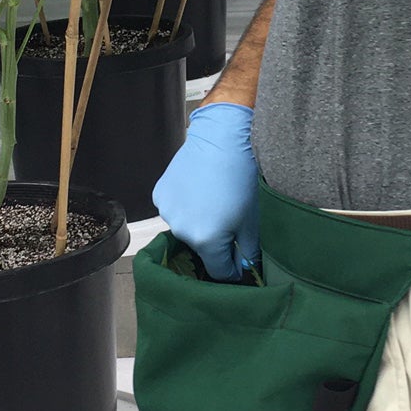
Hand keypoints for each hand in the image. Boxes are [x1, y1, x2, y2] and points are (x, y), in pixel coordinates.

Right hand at [154, 102, 259, 282]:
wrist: (220, 140)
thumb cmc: (239, 177)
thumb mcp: (251, 219)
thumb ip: (248, 249)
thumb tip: (245, 267)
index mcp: (207, 240)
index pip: (218, 271)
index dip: (230, 269)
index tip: (237, 262)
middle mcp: (183, 231)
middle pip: (200, 248)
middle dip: (214, 240)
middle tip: (228, 218)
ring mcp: (168, 212)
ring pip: (185, 228)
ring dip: (197, 222)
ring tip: (212, 200)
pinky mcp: (160, 195)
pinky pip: (173, 210)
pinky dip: (184, 206)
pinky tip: (197, 190)